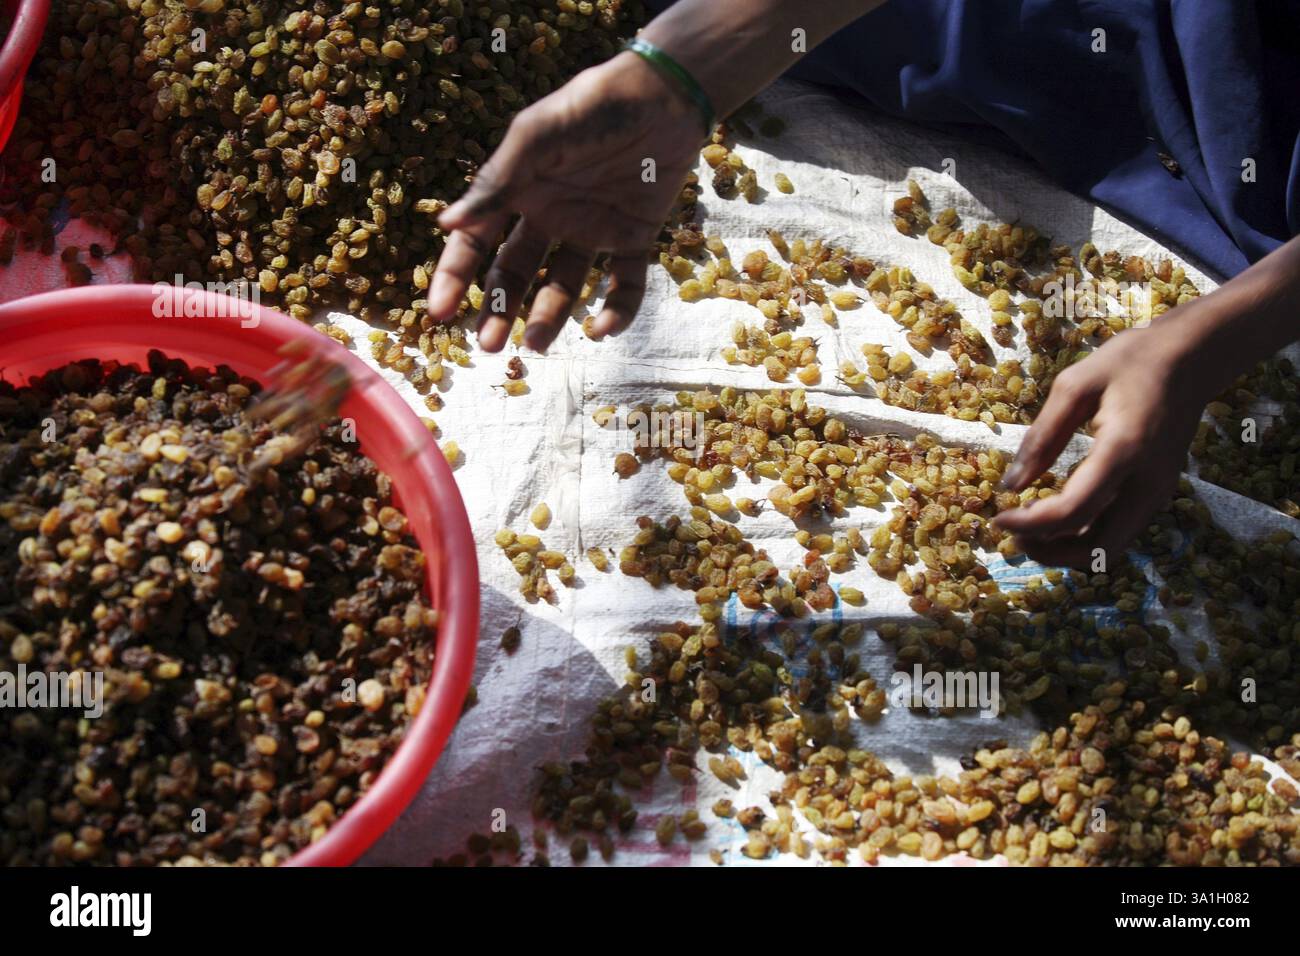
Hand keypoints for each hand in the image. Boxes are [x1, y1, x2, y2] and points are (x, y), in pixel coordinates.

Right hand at [426, 51, 705, 352]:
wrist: (661, 95)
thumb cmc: (590, 107)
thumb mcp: (536, 137)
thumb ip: (497, 182)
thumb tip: (447, 225)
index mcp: (517, 191)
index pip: (476, 243)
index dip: (457, 277)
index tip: (441, 313)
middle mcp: (550, 216)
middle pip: (516, 274)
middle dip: (500, 309)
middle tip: (491, 346)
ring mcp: (592, 230)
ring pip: (564, 287)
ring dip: (548, 317)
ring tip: (536, 344)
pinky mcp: (634, 238)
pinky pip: (623, 285)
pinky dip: (616, 311)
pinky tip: (602, 329)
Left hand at [992, 318, 1210, 567]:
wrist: (1191, 358)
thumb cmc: (1129, 363)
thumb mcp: (1074, 386)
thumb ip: (1042, 437)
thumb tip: (1011, 485)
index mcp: (1124, 452)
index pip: (1073, 511)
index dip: (1030, 524)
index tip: (998, 518)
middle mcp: (1147, 484)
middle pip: (1097, 550)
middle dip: (1051, 551)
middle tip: (1015, 531)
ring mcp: (1157, 494)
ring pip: (1110, 548)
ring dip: (1067, 549)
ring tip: (1030, 527)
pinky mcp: (1156, 495)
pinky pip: (1118, 531)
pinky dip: (1084, 535)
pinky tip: (1056, 514)